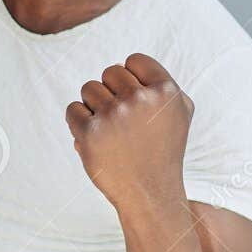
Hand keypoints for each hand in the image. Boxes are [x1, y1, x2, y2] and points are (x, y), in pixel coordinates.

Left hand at [65, 53, 192, 208]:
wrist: (150, 192)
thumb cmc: (162, 150)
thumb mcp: (179, 112)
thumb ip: (160, 83)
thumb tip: (122, 64)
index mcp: (166, 91)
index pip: (134, 60)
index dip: (132, 78)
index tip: (137, 101)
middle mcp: (141, 99)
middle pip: (110, 72)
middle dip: (112, 92)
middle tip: (124, 120)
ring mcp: (114, 114)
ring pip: (89, 88)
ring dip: (95, 107)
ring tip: (112, 131)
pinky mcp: (89, 131)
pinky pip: (73, 109)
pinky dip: (79, 123)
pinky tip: (97, 139)